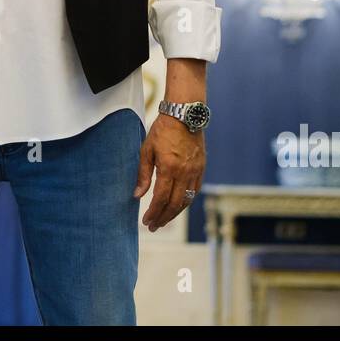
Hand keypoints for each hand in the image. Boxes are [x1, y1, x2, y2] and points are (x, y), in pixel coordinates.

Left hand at [133, 58, 206, 231]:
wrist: (184, 114)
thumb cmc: (162, 130)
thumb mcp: (146, 149)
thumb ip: (143, 174)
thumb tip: (137, 195)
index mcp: (169, 168)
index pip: (161, 198)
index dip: (154, 213)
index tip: (146, 221)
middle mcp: (185, 172)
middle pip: (175, 204)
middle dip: (164, 218)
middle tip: (154, 226)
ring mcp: (195, 171)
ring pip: (187, 200)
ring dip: (175, 213)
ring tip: (164, 219)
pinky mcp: (202, 168)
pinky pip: (195, 191)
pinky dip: (186, 201)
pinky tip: (177, 206)